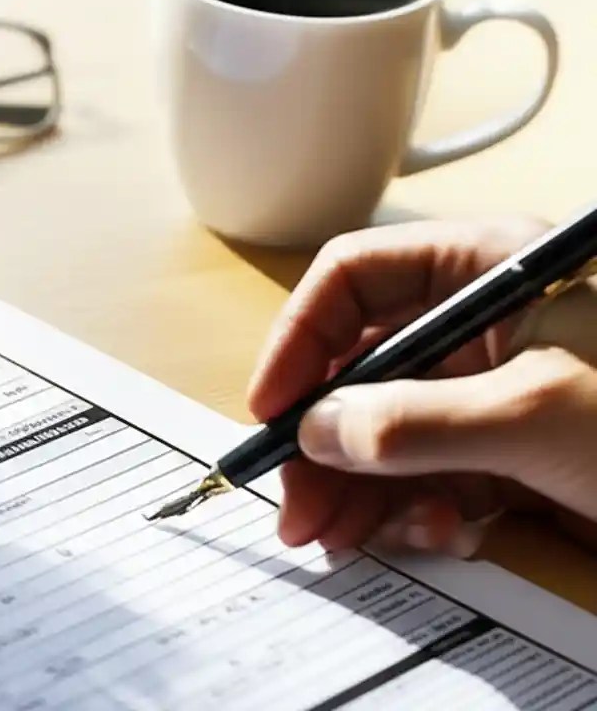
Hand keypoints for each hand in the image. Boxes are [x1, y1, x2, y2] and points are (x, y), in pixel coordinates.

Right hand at [247, 217, 596, 557]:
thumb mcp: (535, 413)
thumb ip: (412, 422)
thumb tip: (317, 433)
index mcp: (492, 269)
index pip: (358, 277)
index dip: (302, 337)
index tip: (273, 407)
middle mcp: (485, 325)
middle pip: (364, 366)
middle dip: (325, 437)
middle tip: (295, 503)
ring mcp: (498, 393)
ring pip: (391, 430)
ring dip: (358, 486)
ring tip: (337, 538)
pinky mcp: (515, 454)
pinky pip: (435, 475)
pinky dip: (417, 509)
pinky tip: (428, 535)